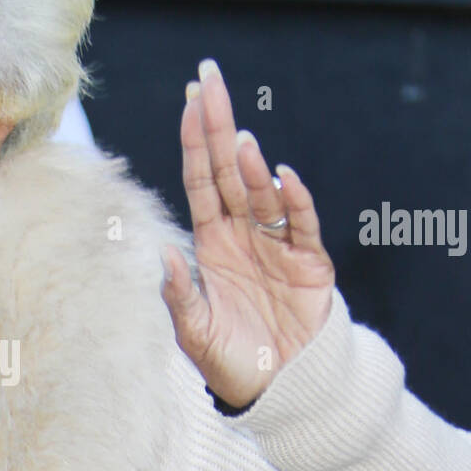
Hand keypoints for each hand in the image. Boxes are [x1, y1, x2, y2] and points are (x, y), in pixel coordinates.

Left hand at [160, 58, 334, 408]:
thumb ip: (178, 295)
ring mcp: (278, 245)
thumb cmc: (232, 360)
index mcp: (213, 242)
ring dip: (250, 168)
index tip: (190, 99)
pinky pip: (302, 226)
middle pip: (229, 170)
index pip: (201, 180)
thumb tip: (161, 253)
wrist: (283, 390)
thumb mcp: (194, 332)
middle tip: (211, 80)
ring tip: (239, 142)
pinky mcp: (309, 265)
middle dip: (220, 125)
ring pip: (262, 194)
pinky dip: (295, 202)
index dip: (195, 140)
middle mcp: (245, 234)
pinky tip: (282, 178)